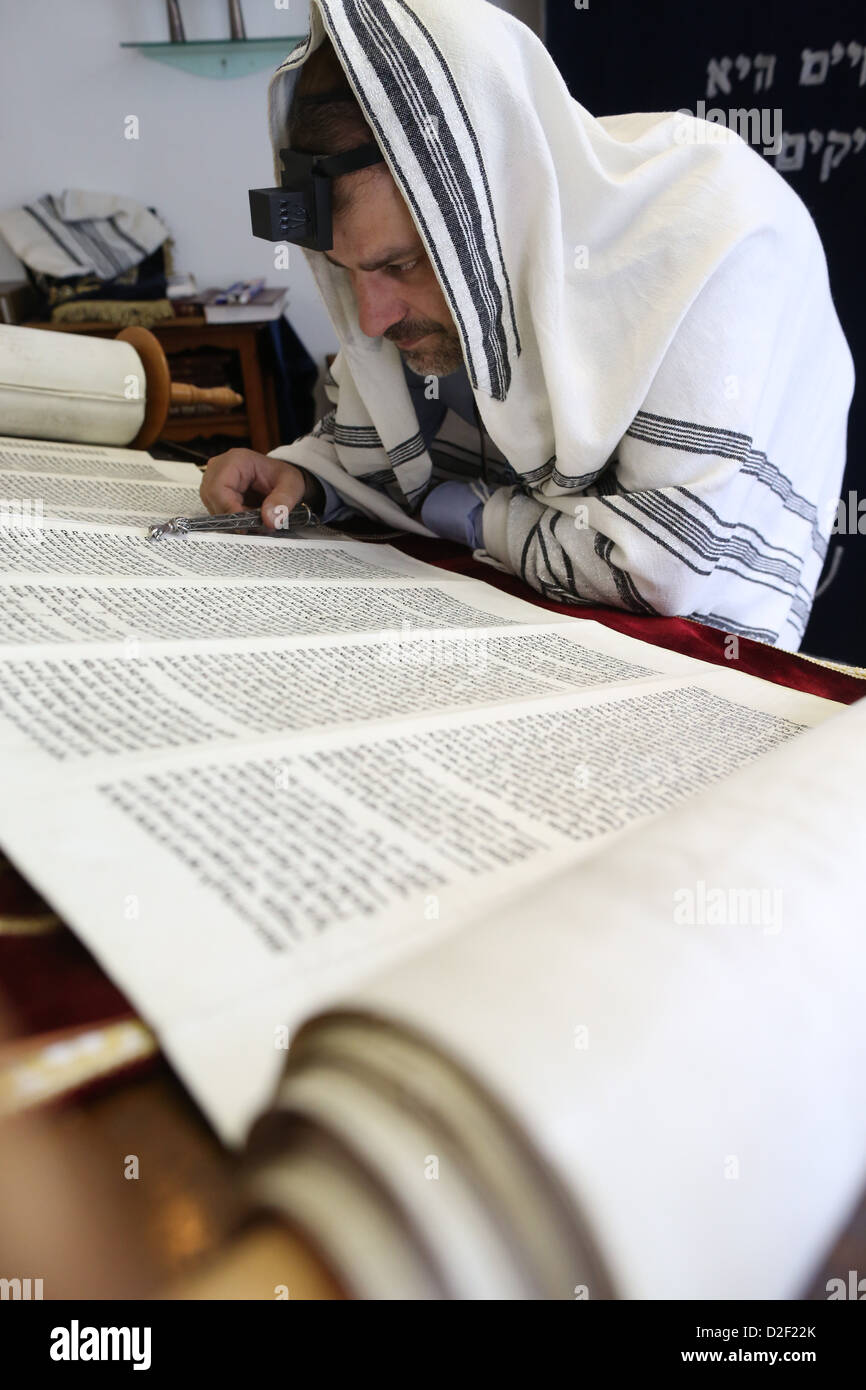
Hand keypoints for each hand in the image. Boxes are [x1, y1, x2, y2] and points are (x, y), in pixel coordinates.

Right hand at [200, 449, 317, 529]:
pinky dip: (232, 519)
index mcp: (235, 460)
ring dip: (234, 520)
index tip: (246, 527)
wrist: (279, 478)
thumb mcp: (292, 486)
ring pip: (213, 508)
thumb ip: (282, 501)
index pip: (218, 489)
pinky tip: (247, 517)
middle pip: (213, 500)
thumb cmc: (282, 477)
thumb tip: (269, 520)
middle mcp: (218, 468)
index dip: (229, 511)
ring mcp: (212, 480)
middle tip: (256, 525)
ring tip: (255, 519)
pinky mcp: (213, 492)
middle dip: (234, 518)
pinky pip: (216, 511)